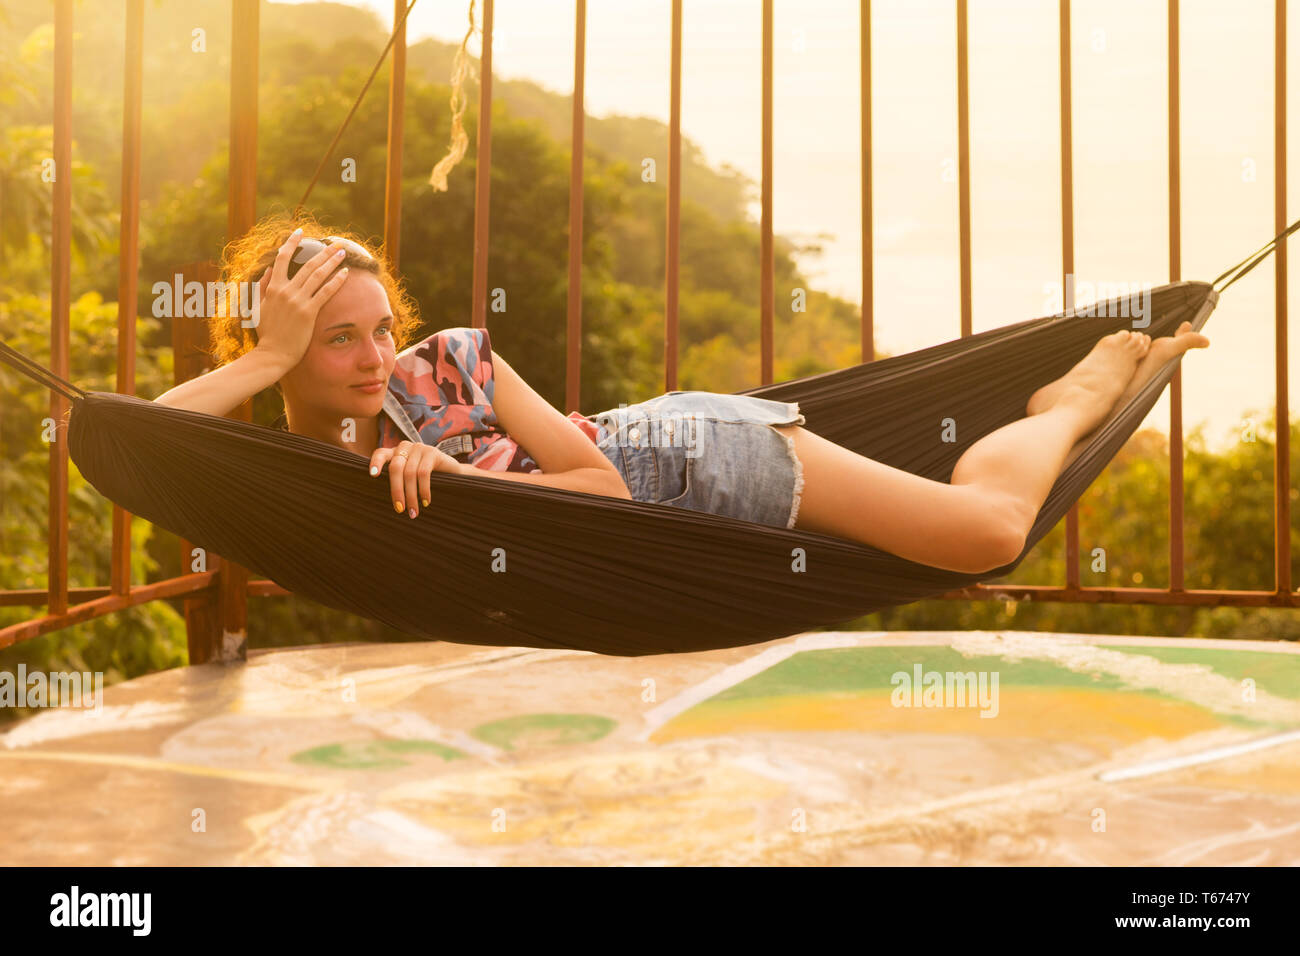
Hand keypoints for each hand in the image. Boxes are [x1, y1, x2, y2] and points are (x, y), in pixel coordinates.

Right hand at [250, 230, 351, 368]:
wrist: (273, 354)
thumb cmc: (266, 333)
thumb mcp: (258, 307)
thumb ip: (262, 287)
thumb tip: (269, 269)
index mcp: (273, 287)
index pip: (283, 258)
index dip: (292, 242)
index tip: (300, 232)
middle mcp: (286, 290)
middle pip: (308, 264)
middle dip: (323, 251)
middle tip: (336, 242)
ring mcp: (298, 301)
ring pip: (318, 275)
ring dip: (332, 261)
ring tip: (343, 252)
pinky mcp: (309, 312)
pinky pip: (326, 292)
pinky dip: (337, 281)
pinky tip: (345, 273)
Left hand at [368, 440, 461, 517]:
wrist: (452, 473)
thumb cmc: (427, 478)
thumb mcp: (409, 477)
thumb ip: (398, 480)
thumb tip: (386, 501)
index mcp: (395, 452)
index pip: (381, 453)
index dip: (376, 463)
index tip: (373, 476)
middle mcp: (405, 447)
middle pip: (396, 468)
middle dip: (397, 491)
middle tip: (400, 509)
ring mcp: (419, 448)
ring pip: (410, 473)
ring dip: (411, 496)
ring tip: (414, 511)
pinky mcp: (432, 452)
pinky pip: (424, 473)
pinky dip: (423, 490)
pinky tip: (425, 501)